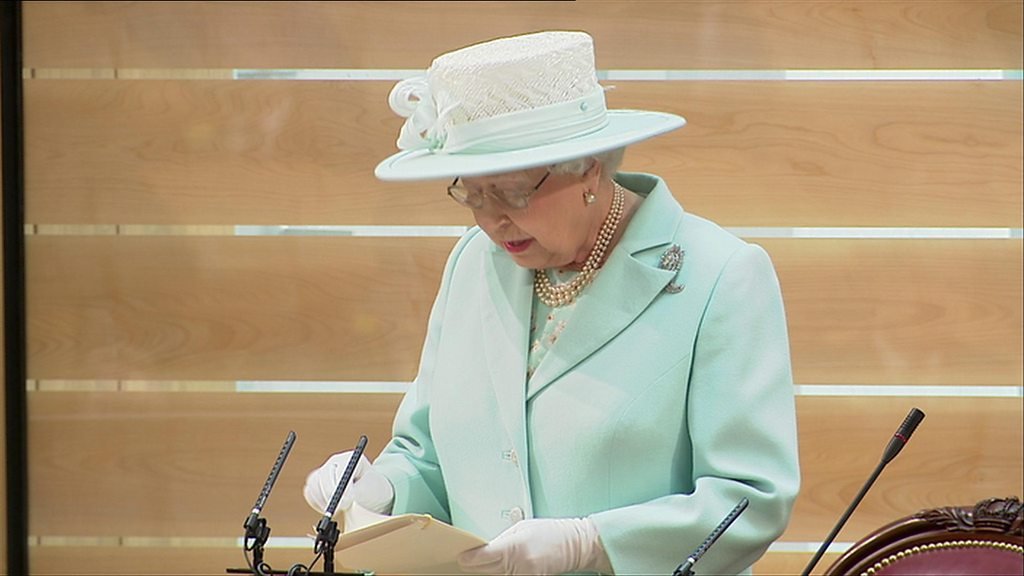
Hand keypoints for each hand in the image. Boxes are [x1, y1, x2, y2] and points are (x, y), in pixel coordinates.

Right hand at [302, 451, 393, 515]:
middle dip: (331, 495)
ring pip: (314, 484)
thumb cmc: (373, 491)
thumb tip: (342, 500)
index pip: (341, 470)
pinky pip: (310, 491)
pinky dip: (316, 502)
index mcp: (352, 458)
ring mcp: (324, 470)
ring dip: (323, 500)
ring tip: (338, 510)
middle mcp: (336, 461)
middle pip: (324, 476)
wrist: (371, 493)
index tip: (348, 502)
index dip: (343, 488)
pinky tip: (328, 509)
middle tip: (341, 509)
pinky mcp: (317, 482)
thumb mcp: (369, 491)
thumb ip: (356, 493)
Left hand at [458, 517, 611, 574]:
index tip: (461, 558)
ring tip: (480, 566)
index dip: (469, 558)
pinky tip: (498, 570)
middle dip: (474, 566)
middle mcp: (519, 563)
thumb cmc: (550, 532)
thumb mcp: (523, 527)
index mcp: (515, 545)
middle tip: (465, 562)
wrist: (574, 545)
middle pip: (487, 570)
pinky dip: (502, 575)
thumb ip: (502, 539)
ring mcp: (525, 575)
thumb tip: (484, 548)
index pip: (484, 556)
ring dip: (488, 572)